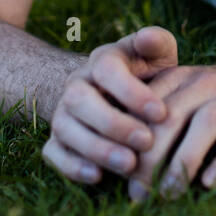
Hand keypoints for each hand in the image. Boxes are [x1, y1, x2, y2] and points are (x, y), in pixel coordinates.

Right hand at [42, 26, 177, 183]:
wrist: (118, 97)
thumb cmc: (146, 74)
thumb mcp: (156, 54)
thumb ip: (156, 42)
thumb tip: (147, 38)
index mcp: (102, 61)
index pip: (107, 70)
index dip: (132, 92)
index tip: (162, 113)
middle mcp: (77, 85)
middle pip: (79, 99)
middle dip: (113, 123)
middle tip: (146, 141)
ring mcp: (63, 113)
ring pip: (65, 128)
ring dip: (97, 148)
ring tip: (130, 165)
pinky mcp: (57, 141)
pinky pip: (53, 153)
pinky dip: (71, 166)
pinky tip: (98, 177)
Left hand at [126, 59, 215, 201]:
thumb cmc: (215, 98)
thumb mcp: (184, 95)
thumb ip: (154, 115)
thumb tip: (117, 160)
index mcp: (180, 77)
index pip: (147, 106)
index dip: (129, 140)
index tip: (117, 173)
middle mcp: (206, 82)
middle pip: (172, 117)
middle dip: (151, 157)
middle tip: (138, 193)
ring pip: (206, 124)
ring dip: (183, 161)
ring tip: (168, 194)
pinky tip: (208, 184)